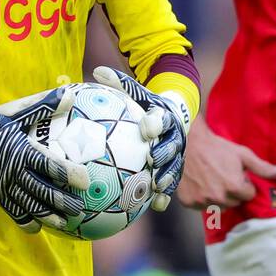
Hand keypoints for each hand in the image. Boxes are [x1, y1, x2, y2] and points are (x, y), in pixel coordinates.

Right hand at [0, 88, 90, 233]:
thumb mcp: (19, 110)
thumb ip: (45, 104)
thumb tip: (70, 94)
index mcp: (21, 150)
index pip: (48, 164)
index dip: (67, 173)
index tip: (85, 181)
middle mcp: (13, 170)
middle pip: (41, 190)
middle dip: (62, 201)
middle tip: (81, 209)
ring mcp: (4, 184)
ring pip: (28, 204)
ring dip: (47, 215)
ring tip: (65, 224)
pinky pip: (11, 210)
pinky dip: (23, 220)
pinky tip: (36, 229)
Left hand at [92, 66, 188, 210]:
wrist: (173, 116)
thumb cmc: (146, 106)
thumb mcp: (136, 93)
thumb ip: (119, 84)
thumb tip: (98, 70)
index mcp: (164, 116)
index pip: (161, 118)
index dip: (155, 122)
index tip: (147, 127)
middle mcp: (174, 135)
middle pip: (171, 144)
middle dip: (163, 152)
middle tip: (151, 158)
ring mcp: (177, 154)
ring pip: (174, 166)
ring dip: (167, 176)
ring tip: (157, 186)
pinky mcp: (175, 169)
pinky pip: (172, 184)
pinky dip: (165, 195)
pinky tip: (156, 205)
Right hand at [177, 116, 275, 209]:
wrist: (188, 143)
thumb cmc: (218, 148)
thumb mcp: (243, 154)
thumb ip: (263, 167)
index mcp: (235, 188)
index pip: (248, 195)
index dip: (244, 183)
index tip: (236, 173)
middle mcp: (219, 198)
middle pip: (234, 203)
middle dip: (232, 192)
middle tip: (224, 175)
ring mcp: (202, 202)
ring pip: (219, 207)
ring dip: (219, 197)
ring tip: (212, 179)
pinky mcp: (189, 203)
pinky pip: (202, 207)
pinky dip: (202, 198)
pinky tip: (200, 184)